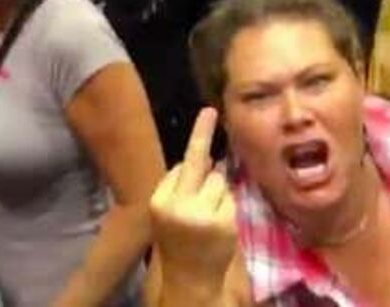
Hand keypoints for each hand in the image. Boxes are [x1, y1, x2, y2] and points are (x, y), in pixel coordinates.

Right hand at [149, 108, 237, 278]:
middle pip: (198, 166)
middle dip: (203, 134)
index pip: (180, 167)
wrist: (189, 278)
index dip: (194, 146)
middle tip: (210, 112)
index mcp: (160, 200)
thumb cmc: (177, 239)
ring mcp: (203, 214)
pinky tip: (218, 225)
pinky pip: (229, 199)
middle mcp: (178, 205)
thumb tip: (204, 159)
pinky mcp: (224, 223)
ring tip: (208, 215)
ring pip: (218, 182)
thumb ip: (180, 186)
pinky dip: (227, 207)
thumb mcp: (168, 212)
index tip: (206, 113)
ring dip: (217, 192)